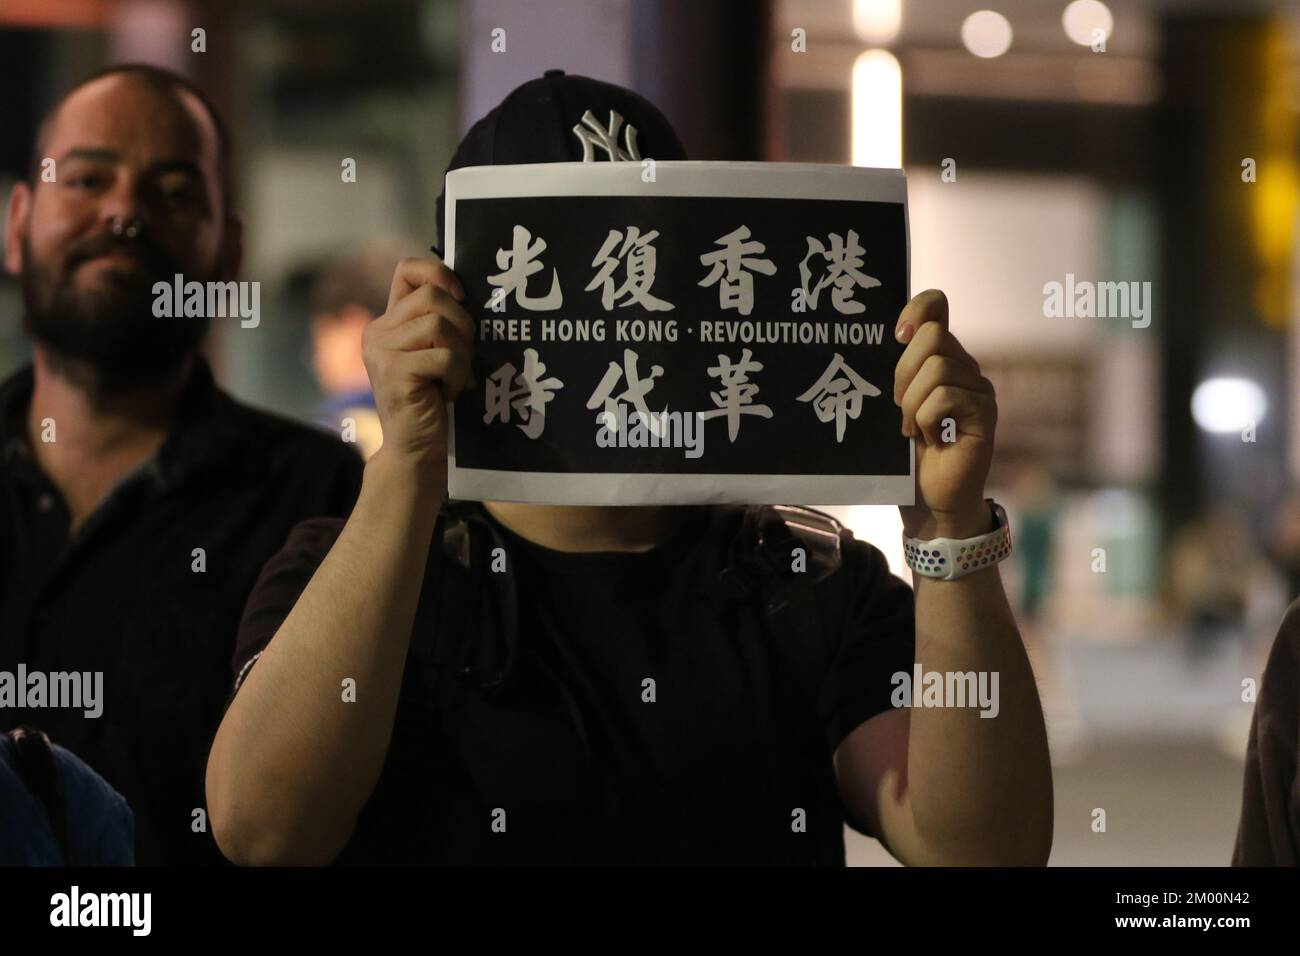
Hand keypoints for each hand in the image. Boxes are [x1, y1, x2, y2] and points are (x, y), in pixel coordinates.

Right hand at [363, 256, 476, 474]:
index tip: (462, 297)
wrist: (415, 449)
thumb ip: (440, 324)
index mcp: (388, 323)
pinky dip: (456, 375)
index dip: (439, 272)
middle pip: (432, 296)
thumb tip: (472, 296)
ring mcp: (381, 352)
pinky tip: (448, 393)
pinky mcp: (394, 372)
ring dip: (461, 354)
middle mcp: (377, 332)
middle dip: (462, 324)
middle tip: (463, 356)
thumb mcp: (434, 355)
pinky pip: (444, 356)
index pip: (407, 269)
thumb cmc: (433, 402)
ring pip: (439, 325)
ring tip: (455, 377)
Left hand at [892, 290, 996, 539]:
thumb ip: (894, 373)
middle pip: (933, 336)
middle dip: (904, 372)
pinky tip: (931, 438)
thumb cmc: (907, 455)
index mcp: (941, 358)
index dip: (917, 308)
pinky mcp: (985, 413)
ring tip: (911, 429)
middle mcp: (965, 367)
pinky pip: (946, 397)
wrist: (929, 500)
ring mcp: (978, 389)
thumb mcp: (893, 406)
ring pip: (938, 368)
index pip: (937, 306)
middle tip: (898, 408)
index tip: (897, 335)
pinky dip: (927, 419)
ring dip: (912, 403)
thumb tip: (881, 341)